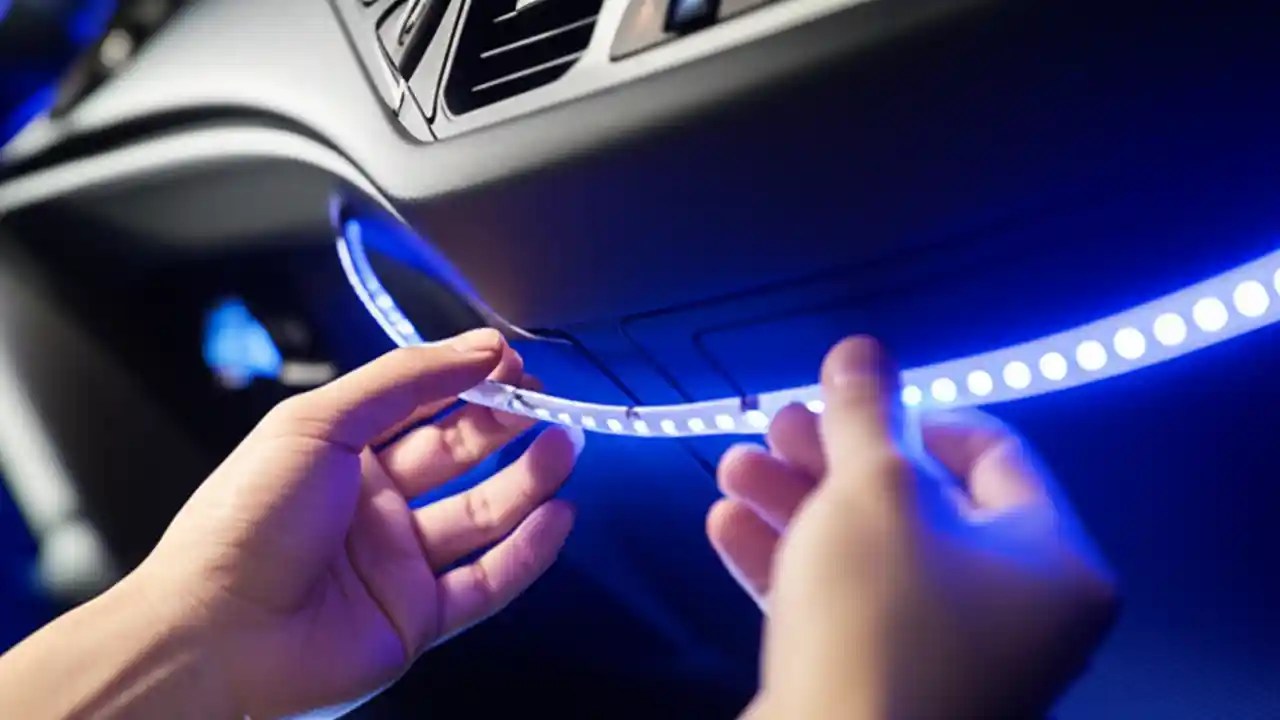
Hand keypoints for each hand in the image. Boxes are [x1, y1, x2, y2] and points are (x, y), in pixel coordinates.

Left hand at [0, 329, 582, 718]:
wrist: (214, 634)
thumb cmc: (244, 522)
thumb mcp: (317, 423)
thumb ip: (403, 380)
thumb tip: (478, 347)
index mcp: (339, 453)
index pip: (419, 404)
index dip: (467, 380)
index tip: (512, 362)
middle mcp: (371, 505)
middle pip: (457, 456)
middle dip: (505, 424)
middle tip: (548, 401)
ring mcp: (396, 563)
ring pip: (480, 515)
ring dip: (528, 479)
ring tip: (567, 445)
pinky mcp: (416, 618)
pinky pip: (486, 581)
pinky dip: (527, 552)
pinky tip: (557, 516)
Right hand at [709, 337, 1117, 718]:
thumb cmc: (882, 619)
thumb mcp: (875, 491)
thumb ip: (867, 412)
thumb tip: (862, 349)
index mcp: (1051, 561)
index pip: (993, 452)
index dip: (914, 413)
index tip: (849, 400)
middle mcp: (1012, 614)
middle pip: (919, 501)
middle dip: (834, 456)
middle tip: (776, 424)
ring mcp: (946, 657)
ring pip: (869, 553)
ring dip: (798, 502)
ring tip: (736, 467)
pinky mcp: (883, 685)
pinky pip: (843, 606)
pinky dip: (790, 563)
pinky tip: (729, 526)